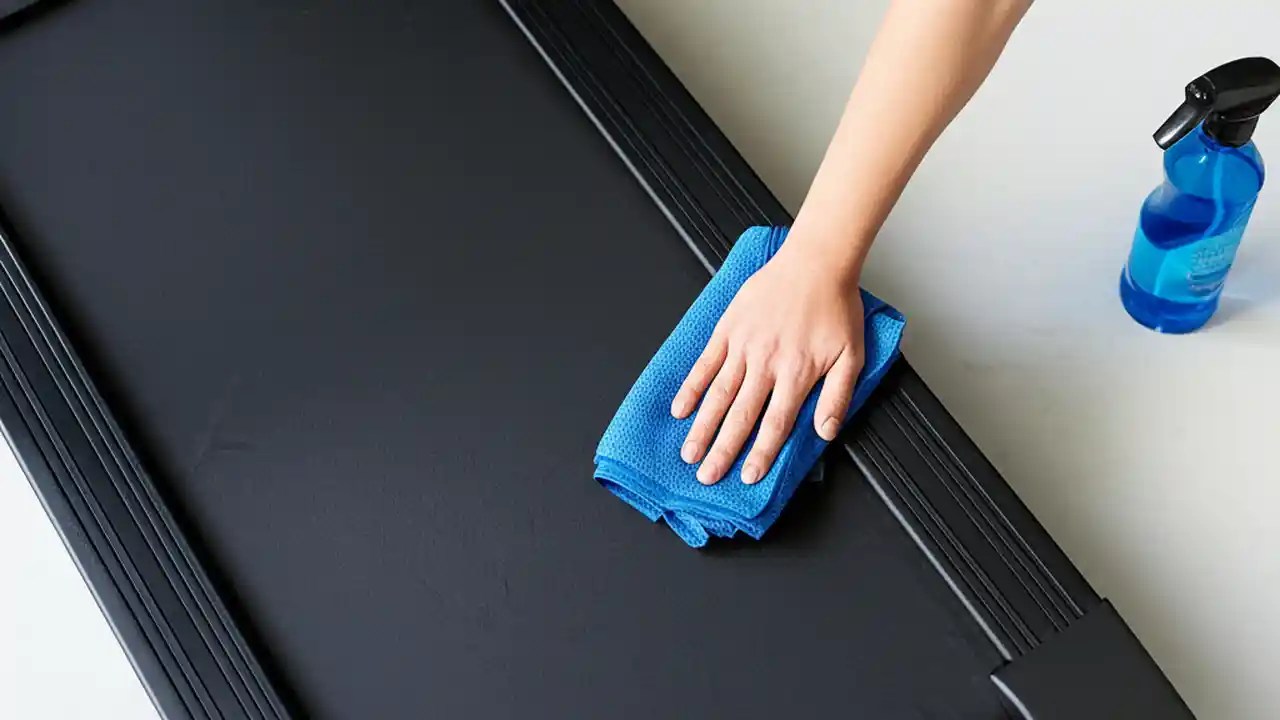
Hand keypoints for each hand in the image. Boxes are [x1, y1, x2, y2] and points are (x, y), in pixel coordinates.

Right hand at [671, 240, 864, 485]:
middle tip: (707, 477)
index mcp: (796, 373)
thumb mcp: (852, 355)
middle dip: (722, 450)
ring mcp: (743, 346)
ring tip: (689, 452)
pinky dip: (692, 387)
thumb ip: (837, 396)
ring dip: (702, 427)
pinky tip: (680, 409)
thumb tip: (825, 432)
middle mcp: (766, 364)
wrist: (816, 263)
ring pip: (719, 394)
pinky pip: (706, 363)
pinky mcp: (728, 329)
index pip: (775, 424)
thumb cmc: (835, 307)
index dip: (760, 453)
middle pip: (740, 416)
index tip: (747, 477)